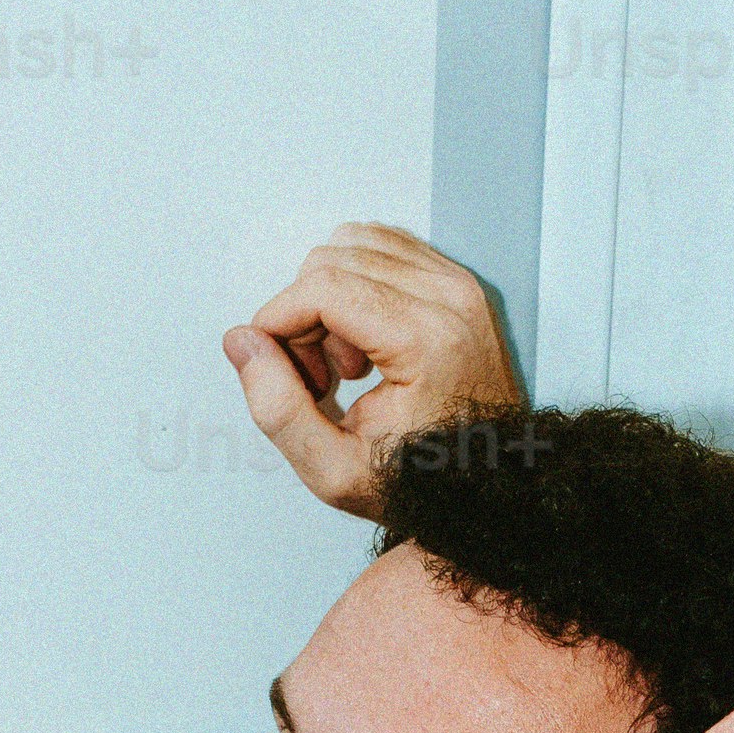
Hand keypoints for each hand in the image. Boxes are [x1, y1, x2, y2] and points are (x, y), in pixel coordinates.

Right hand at [225, 224, 521, 517]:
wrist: (490, 487)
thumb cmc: (424, 481)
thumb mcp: (335, 470)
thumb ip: (278, 410)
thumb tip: (242, 343)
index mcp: (428, 340)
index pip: (324, 286)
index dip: (277, 319)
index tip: (270, 361)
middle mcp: (449, 297)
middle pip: (334, 260)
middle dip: (303, 314)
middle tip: (316, 379)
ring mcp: (457, 283)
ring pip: (354, 245)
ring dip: (329, 298)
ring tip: (344, 365)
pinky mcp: (456, 281)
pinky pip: (382, 249)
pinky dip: (356, 286)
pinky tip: (364, 343)